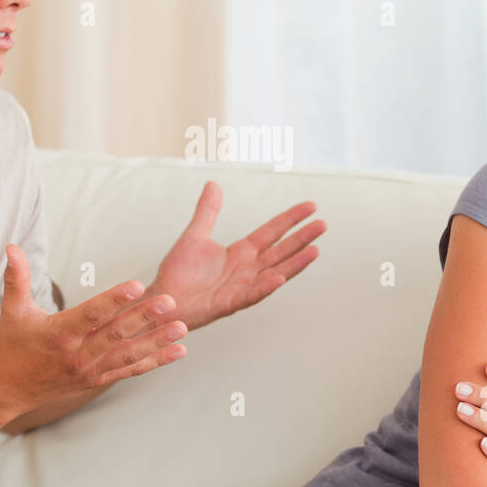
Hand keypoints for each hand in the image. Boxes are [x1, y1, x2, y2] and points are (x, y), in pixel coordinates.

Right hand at [0, 245, 188, 416]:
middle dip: (144, 318)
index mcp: (58, 334)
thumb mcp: (13, 310)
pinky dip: (156, 361)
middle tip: (169, 302)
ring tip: (182, 327)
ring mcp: (90, 370)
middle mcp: (77, 355)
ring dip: (157, 342)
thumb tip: (11, 246)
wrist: (8, 390)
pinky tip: (179, 350)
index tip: (136, 285)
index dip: (114, 299)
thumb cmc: (12, 344)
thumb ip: (17, 277)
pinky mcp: (98, 379)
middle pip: (115, 335)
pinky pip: (131, 370)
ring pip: (128, 355)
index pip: (91, 314)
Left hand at [148, 181, 326, 330]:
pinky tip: (279, 278)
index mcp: (241, 252)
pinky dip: (266, 287)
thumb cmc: (178, 273)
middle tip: (323, 224)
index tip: (311, 206)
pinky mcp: (228, 303)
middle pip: (280, 251)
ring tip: (314, 250)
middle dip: (301, 238)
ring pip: (274, 273)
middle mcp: (246, 269)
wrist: (163, 299)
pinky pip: (251, 295)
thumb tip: (213, 184)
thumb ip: (207, 211)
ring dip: (294, 263)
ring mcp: (241, 287)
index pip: (272, 232)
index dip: (290, 219)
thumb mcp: (195, 235)